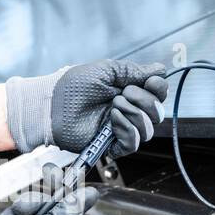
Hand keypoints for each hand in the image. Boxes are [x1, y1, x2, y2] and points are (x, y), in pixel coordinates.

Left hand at [1, 59, 167, 156]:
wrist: (54, 104)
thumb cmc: (74, 86)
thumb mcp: (107, 70)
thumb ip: (134, 71)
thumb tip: (160, 70)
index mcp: (130, 92)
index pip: (159, 94)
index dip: (159, 88)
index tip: (149, 81)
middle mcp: (129, 110)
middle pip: (158, 112)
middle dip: (145, 100)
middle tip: (123, 93)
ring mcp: (121, 128)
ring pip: (149, 129)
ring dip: (135, 114)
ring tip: (114, 105)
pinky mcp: (112, 145)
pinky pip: (134, 143)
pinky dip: (128, 129)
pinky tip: (113, 119)